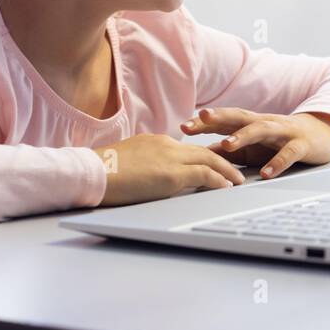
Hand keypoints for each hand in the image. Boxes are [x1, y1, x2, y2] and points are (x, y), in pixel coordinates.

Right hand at [90, 133, 245, 206]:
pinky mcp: (171, 174)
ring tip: (238, 180)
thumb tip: (151, 176)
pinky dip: (219, 180)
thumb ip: (145, 165)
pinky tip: (227, 187)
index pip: (187, 149)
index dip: (204, 156)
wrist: (91, 172)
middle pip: (204, 150)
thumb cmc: (101, 172)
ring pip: (209, 159)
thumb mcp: (128, 162)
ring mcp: (170, 158)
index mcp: (156, 142)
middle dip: (223, 160)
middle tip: (236, 170)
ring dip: (227, 170)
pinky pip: (204, 174)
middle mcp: (167, 145)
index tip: (215, 163)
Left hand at [179, 107, 329, 179]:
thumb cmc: (282, 139)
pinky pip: (288, 153)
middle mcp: (264, 123)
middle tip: (199, 121)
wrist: (321, 132)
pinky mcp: (300, 144)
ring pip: (261, 130)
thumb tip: (204, 154)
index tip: (183, 127)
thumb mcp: (254, 145)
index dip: (204, 122)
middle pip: (238, 118)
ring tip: (226, 145)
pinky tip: (266, 173)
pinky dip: (277, 162)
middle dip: (218, 119)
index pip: (224, 120)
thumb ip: (231, 150)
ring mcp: (283, 132)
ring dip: (243, 136)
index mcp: (251, 124)